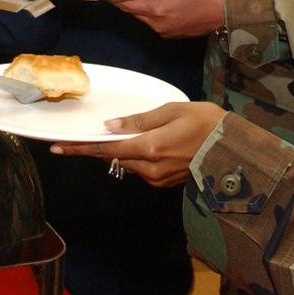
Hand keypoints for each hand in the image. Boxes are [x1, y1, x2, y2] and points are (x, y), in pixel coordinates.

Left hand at [52, 102, 225, 187]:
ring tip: (117, 136)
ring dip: (118, 151)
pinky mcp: (166, 182)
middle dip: (96, 148)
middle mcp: (151, 168)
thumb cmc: (206, 122)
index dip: (80, 148)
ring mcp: (159, 178)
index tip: (58, 147)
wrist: (234, 148)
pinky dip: (135, 157)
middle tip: (75, 140)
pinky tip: (142, 144)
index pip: (106, 149)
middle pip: (113, 158)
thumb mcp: (171, 112)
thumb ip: (139, 121)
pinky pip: (142, 169)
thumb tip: (110, 127)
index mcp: (150, 148)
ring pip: (127, 163)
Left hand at [115, 0, 224, 38]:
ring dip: (142, 9)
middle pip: (137, 13)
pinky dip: (154, 14)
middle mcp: (161, 24)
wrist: (227, 11)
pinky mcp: (175, 33)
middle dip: (129, 3)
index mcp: (159, 10)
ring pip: (147, 19)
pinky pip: (158, 23)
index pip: (130, 5)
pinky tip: (159, 5)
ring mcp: (168, 30)